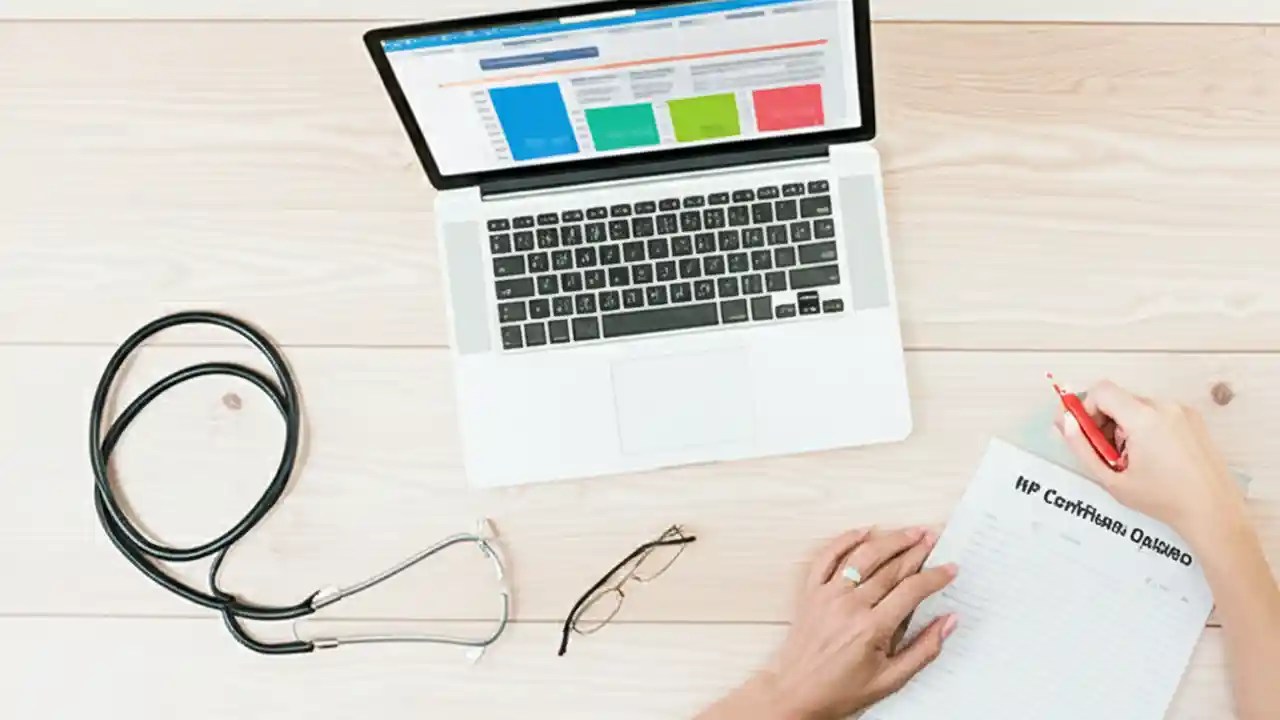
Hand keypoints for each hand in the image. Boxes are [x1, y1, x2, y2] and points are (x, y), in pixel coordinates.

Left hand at [705, 528, 957, 719]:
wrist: (797, 693)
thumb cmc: (841, 690)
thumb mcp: (891, 679)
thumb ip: (924, 649)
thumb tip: (949, 622)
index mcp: (871, 628)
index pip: (911, 591)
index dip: (934, 577)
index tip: (950, 569)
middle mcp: (849, 606)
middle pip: (890, 568)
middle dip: (916, 551)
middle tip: (933, 538)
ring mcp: (827, 596)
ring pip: (862, 557)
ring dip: (889, 540)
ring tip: (909, 532)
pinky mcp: (811, 592)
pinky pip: (826, 557)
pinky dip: (845, 541)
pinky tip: (863, 532)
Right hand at [1055, 380, 1244, 548]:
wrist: (1213, 511)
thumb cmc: (1162, 499)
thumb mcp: (1111, 479)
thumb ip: (1082, 448)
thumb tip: (1064, 422)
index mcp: (1144, 418)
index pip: (1101, 391)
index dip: (1087, 409)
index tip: (1087, 434)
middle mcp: (1164, 406)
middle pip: (1119, 399)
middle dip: (1106, 422)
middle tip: (1109, 453)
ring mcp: (1182, 411)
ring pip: (1137, 407)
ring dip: (1125, 426)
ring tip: (1134, 459)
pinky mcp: (1193, 419)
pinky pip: (1157, 413)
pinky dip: (1146, 428)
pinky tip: (1153, 457)